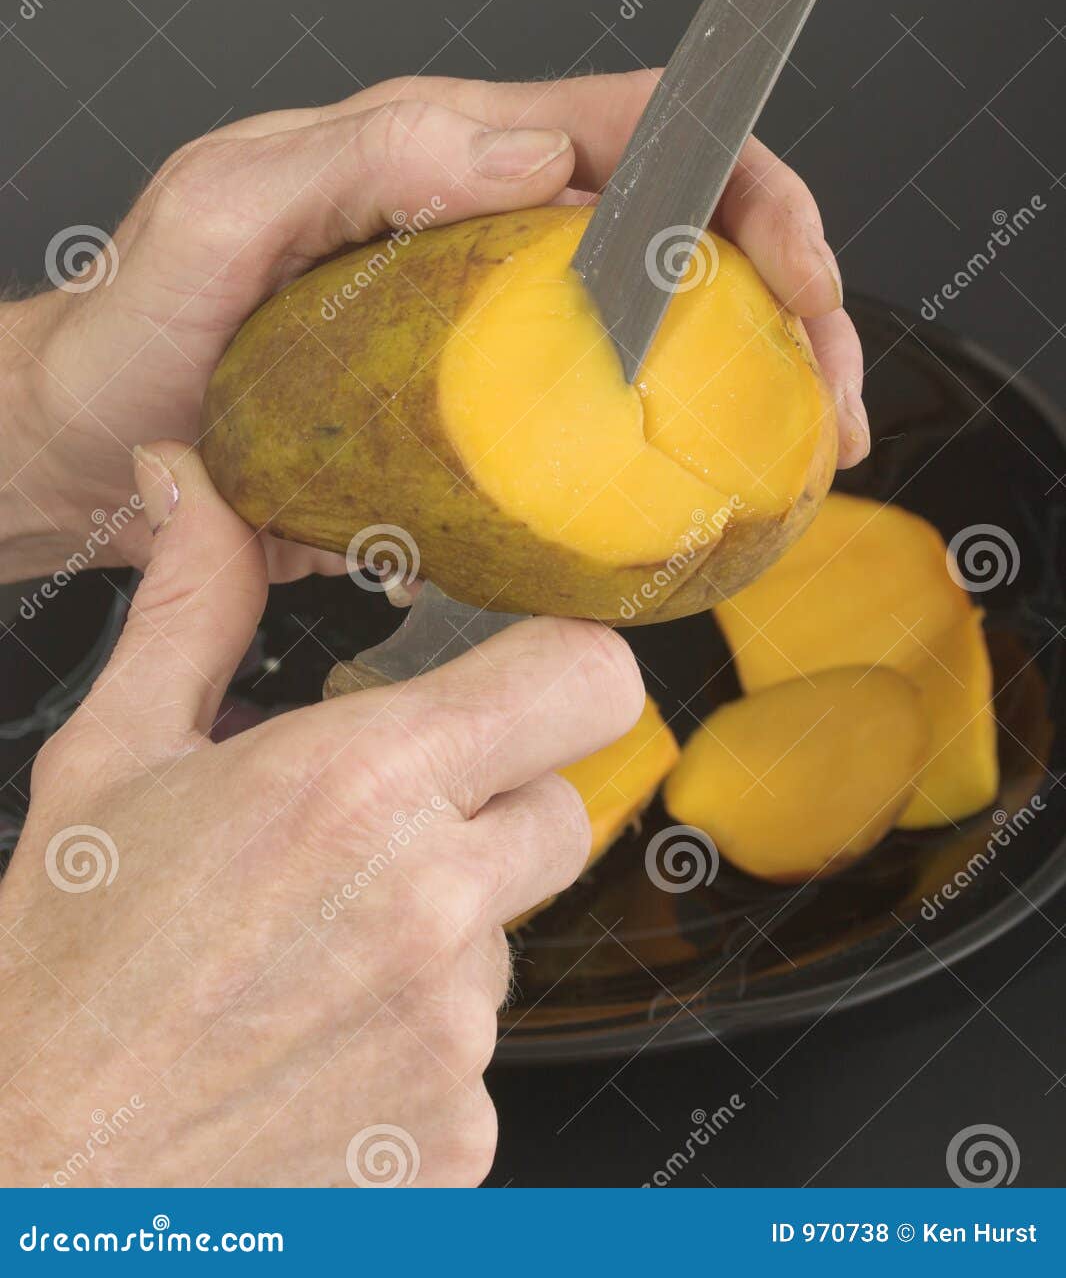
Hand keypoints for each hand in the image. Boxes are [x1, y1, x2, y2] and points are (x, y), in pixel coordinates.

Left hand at [0, 71, 864, 579]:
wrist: (94, 433)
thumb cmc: (139, 323)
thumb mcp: (222, 217)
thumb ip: (362, 157)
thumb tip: (532, 156)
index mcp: (452, 144)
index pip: (652, 127)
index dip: (753, 194)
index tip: (799, 293)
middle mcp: (493, 220)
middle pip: (695, 229)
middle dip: (797, 305)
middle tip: (828, 409)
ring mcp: (495, 315)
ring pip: (671, 323)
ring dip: (759, 385)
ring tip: (801, 464)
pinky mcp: (483, 400)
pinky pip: (605, 410)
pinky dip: (673, 452)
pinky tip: (701, 510)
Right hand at [0, 443, 643, 1186]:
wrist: (37, 1184)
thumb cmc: (56, 976)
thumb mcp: (110, 761)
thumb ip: (194, 605)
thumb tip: (196, 484)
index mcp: (356, 787)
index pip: (585, 680)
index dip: (565, 667)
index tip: (524, 676)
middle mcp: (431, 908)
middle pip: (561, 807)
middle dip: (490, 802)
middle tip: (378, 828)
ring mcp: (455, 1036)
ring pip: (510, 933)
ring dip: (441, 930)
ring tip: (313, 955)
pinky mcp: (459, 1139)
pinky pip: (482, 1052)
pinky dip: (418, 1040)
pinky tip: (317, 1043)